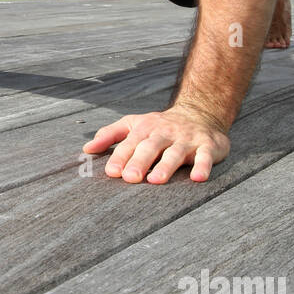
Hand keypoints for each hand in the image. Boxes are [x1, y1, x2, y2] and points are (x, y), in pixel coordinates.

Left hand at [82, 105, 229, 183]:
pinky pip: (205, 156)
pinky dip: (203, 166)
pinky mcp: (207, 146)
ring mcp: (186, 139)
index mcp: (145, 129)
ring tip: (156, 180)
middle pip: (151, 147)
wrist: (200, 113)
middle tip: (130, 178)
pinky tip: (198, 177)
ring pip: (175, 153)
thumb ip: (110, 135)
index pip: (130, 143)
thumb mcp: (133, 124)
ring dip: (166, 166)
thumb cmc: (160, 126)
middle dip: (140, 162)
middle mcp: (165, 133)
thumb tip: (86, 149)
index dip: (121, 157)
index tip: (112, 172)